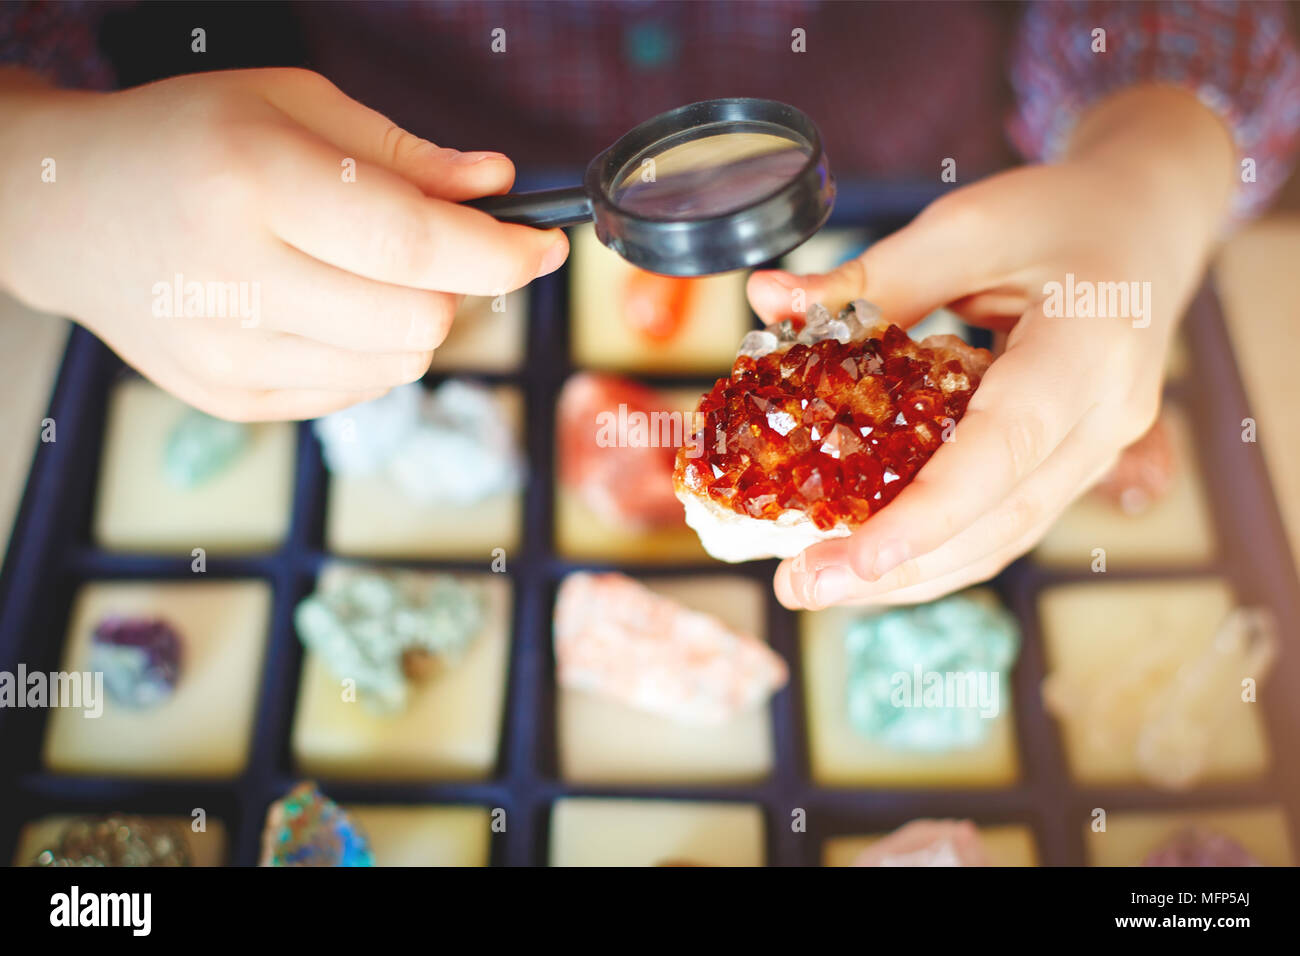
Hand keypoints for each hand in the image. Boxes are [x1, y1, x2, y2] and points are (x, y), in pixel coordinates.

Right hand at [0, 68, 567, 419]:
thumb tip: (496, 187)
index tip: (544, 247)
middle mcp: (236, 276)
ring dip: (415, 321)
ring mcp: (227, 352)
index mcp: (255, 180)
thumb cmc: (189, 140)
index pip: (413, 244)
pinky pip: (355, 393)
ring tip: (362, 272)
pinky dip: (368, 353)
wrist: (68, 211)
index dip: (499, 254)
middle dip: (455, 285)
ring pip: (398, 366)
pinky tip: (323, 308)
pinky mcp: (227, 398)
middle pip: (420, 320)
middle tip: (431, 246)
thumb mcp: (292, 104)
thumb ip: (405, 153)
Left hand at [745, 85, 1234, 609]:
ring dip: (912, 574)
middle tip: (800, 586)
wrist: (1144, 224)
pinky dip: (935, 546)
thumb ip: (870, 277)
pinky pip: (1004, 522)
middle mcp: (1104, 416)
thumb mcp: (966, 227)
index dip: (929, 514)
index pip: (1006, 447)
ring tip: (818, 585)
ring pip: (1004, 537)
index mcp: (1089, 346)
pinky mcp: (1070, 464)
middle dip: (899, 568)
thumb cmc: (1059, 215)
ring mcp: (1097, 451)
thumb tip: (768, 301)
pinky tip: (868, 558)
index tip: (853, 561)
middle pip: (1002, 520)